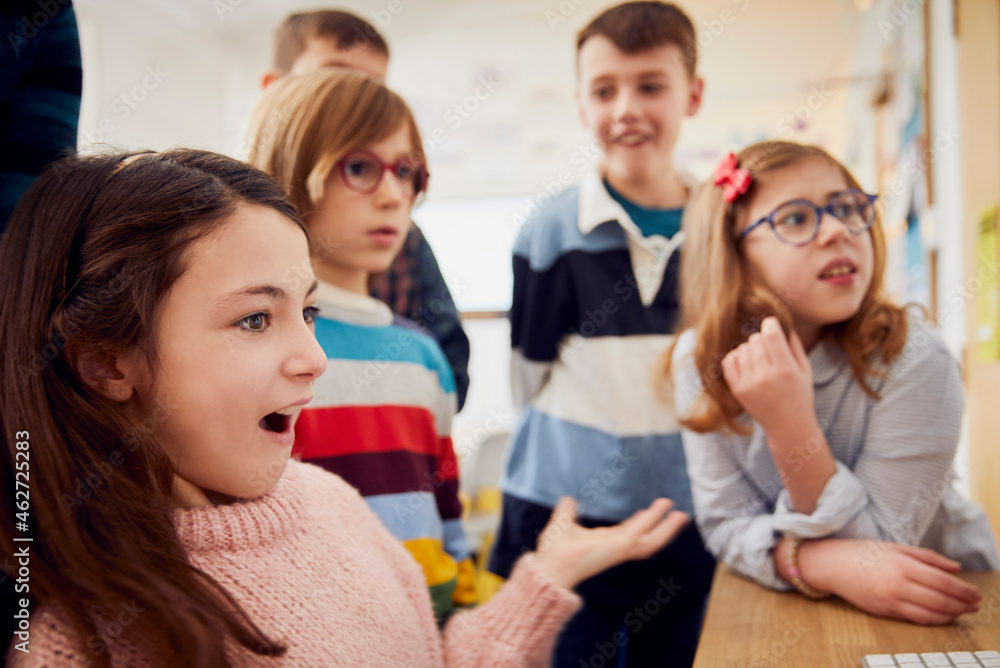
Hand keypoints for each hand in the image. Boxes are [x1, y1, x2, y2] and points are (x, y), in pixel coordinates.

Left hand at [532, 497, 688, 589]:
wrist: (550, 565)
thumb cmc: (554, 550)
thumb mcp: (563, 522)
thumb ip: (568, 511)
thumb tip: (569, 499)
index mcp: (605, 543)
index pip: (630, 533)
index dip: (642, 522)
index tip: (652, 511)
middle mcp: (616, 548)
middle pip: (647, 539)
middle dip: (664, 529)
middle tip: (680, 515)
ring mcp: (619, 549)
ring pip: (651, 541)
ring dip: (667, 529)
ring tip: (680, 515)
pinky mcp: (619, 548)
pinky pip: (643, 535)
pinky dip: (655, 523)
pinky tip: (665, 512)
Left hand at [721, 317, 812, 434]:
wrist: (788, 427)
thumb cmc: (800, 396)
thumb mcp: (805, 370)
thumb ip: (794, 345)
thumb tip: (781, 322)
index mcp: (786, 370)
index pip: (771, 335)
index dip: (770, 324)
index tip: (771, 324)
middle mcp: (765, 377)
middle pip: (755, 340)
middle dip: (762, 338)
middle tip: (769, 347)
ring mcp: (749, 384)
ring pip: (742, 349)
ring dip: (750, 348)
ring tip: (760, 357)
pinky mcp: (737, 390)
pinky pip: (729, 361)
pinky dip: (736, 357)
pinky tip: (746, 362)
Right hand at [802, 539, 980, 624]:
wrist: (833, 564)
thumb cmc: (864, 553)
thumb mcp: (897, 547)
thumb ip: (928, 557)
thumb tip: (956, 568)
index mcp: (902, 565)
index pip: (942, 581)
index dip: (963, 590)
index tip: (976, 594)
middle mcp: (898, 584)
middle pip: (939, 599)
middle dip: (962, 604)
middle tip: (975, 605)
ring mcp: (890, 600)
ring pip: (929, 613)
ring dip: (951, 614)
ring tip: (963, 612)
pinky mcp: (884, 611)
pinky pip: (915, 618)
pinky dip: (933, 619)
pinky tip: (942, 616)